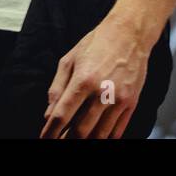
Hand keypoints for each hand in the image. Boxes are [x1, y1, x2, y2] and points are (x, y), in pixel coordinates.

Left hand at [40, 13, 151, 138]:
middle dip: (66, 140)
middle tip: (58, 141)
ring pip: (99, 135)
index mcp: (83, 80)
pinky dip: (105, 139)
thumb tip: (49, 114)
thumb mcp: (69, 59)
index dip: (50, 132)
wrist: (129, 34)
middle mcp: (102, 93)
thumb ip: (57, 88)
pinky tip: (95, 138)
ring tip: (74, 140)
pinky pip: (117, 131)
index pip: (62, 115)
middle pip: (80, 130)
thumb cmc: (97, 43)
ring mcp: (119, 100)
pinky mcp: (131, 103)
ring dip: (85, 142)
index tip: (45, 138)